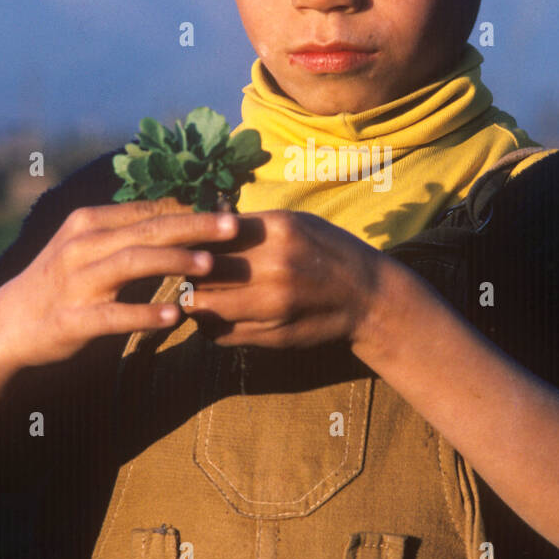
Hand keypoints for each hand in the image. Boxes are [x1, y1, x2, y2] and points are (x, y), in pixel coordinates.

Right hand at [0, 199, 240, 369]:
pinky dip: (145, 314)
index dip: (191, 208)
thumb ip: (127, 231)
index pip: (149, 209)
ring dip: (173, 261)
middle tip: (235, 226)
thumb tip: (181, 214)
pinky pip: (114, 315)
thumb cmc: (61, 283)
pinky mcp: (73, 320)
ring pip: (131, 263)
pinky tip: (175, 317)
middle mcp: (83, 245)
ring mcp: (77, 282)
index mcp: (90, 222)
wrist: (8, 326)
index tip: (229, 208)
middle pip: (148, 229)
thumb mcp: (88, 246)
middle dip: (195, 226)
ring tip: (210, 263)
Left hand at [175, 209, 384, 349]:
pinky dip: (211, 327)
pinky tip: (222, 317)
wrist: (369, 297)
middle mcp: (274, 266)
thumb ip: (252, 225)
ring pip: (202, 306)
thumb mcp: (297, 223)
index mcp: (278, 230)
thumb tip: (202, 226)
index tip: (192, 247)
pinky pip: (219, 334)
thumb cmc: (329, 252)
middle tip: (192, 274)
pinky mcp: (272, 335)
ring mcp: (273, 305)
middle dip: (189, 274)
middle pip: (199, 271)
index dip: (192, 243)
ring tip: (205, 295)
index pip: (208, 236)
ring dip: (196, 302)